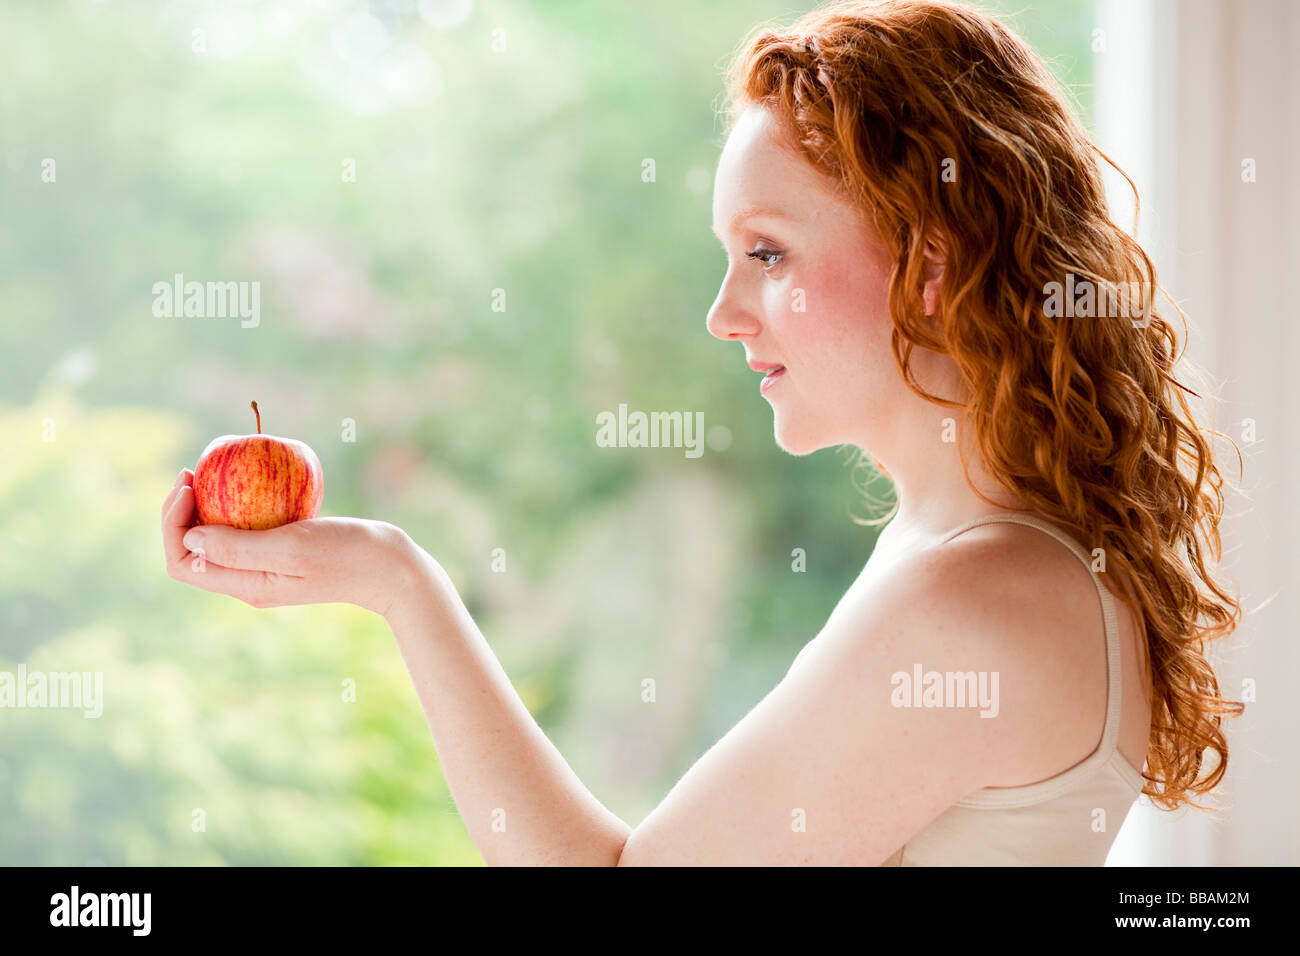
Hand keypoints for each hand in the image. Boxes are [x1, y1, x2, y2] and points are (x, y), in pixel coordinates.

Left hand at [161, 467, 420, 615]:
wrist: (391, 568)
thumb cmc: (346, 555)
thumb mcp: (292, 547)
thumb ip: (239, 547)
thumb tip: (188, 537)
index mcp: (245, 585)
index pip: (183, 563)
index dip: (172, 524)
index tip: (189, 485)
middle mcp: (248, 580)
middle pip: (192, 550)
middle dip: (180, 513)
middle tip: (191, 472)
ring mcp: (265, 567)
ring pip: (215, 539)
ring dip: (203, 507)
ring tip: (208, 472)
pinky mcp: (283, 552)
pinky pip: (244, 528)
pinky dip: (236, 504)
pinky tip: (248, 480)